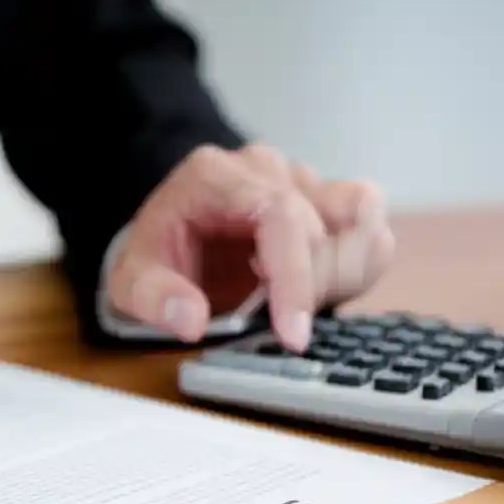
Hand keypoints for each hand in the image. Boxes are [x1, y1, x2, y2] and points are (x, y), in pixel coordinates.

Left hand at [106, 143, 394, 351]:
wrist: (172, 234)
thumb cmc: (159, 255)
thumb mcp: (131, 280)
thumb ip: (153, 297)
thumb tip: (191, 319)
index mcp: (216, 176)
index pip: (280, 216)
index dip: (296, 278)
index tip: (293, 334)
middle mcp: (267, 168)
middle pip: (326, 224)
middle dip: (312, 289)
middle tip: (281, 326)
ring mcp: (305, 179)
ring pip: (364, 220)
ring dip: (343, 275)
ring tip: (299, 303)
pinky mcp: (331, 200)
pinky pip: (372, 231)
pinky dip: (358, 269)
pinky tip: (318, 291)